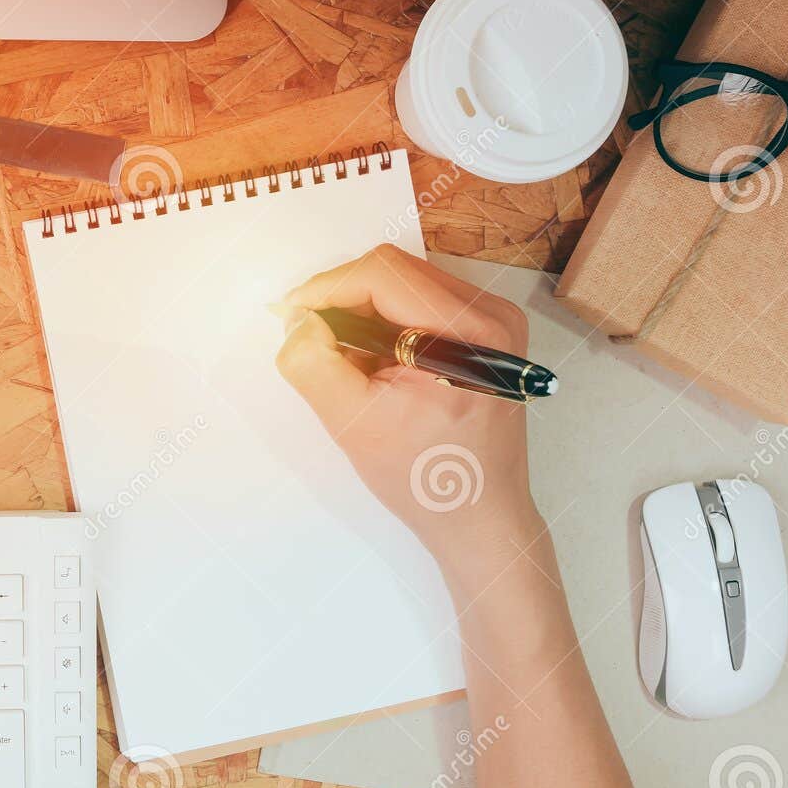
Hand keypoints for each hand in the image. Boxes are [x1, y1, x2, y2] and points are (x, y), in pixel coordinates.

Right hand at [275, 244, 543, 578]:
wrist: (481, 515)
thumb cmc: (428, 479)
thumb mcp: (352, 423)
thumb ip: (313, 363)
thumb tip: (300, 321)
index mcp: (469, 332)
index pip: (382, 273)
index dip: (326, 287)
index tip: (293, 317)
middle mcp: (492, 315)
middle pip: (394, 272)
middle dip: (344, 301)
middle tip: (316, 343)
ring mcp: (495, 322)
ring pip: (404, 284)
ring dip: (363, 313)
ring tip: (352, 364)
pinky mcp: (487, 334)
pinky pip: (420, 303)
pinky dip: (386, 324)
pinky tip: (379, 366)